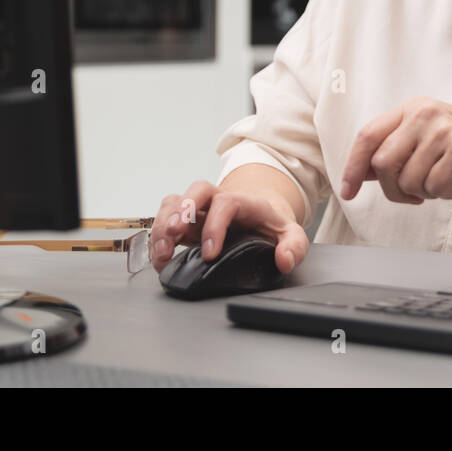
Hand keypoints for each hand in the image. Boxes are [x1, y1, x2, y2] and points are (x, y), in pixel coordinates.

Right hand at [150, 179, 309, 276]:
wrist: (259, 216)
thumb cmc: (270, 225)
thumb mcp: (291, 235)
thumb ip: (294, 246)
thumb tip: (285, 260)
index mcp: (245, 202)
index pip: (227, 203)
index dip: (215, 225)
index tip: (210, 253)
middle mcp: (218, 200)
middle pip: (197, 190)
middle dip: (182, 210)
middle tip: (174, 234)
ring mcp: (199, 209)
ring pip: (175, 202)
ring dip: (163, 224)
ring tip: (162, 251)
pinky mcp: (186, 222)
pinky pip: (165, 218)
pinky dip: (157, 236)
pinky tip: (160, 256)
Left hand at [339, 97, 451, 204]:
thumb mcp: (434, 140)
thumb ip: (399, 151)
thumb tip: (361, 173)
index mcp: (414, 108)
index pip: (367, 136)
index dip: (352, 167)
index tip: (348, 191)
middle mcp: (425, 112)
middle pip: (382, 165)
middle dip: (395, 190)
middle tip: (418, 195)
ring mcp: (443, 128)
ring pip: (408, 181)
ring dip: (426, 193)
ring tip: (448, 180)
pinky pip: (434, 187)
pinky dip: (446, 193)